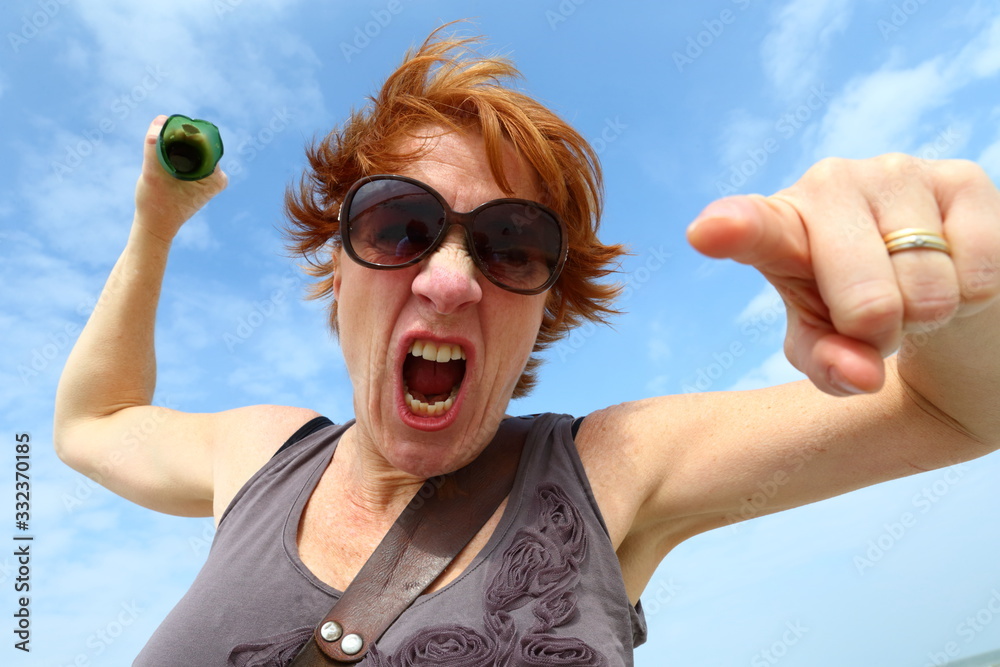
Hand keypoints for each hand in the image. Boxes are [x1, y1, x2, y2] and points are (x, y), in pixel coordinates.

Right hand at [133, 115, 227, 243]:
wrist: (154, 226)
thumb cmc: (155, 204)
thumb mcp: (152, 174)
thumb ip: (155, 146)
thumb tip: (161, 119)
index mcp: (216, 177)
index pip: (204, 142)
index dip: (185, 130)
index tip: (167, 127)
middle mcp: (217, 177)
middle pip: (199, 144)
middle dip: (179, 136)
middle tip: (160, 135)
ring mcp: (209, 178)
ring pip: (193, 149)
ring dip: (176, 143)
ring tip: (159, 145)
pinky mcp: (199, 179)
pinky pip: (189, 157)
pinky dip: (176, 152)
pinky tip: (163, 153)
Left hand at [686, 154, 999, 395]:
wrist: (938, 293)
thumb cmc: (859, 317)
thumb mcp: (829, 349)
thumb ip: (828, 363)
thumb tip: (861, 373)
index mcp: (780, 226)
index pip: (755, 229)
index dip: (736, 229)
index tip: (707, 231)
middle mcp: (829, 185)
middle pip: (864, 298)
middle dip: (882, 335)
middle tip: (880, 322)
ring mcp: (895, 173)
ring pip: (925, 290)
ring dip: (929, 314)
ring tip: (916, 292)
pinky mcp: (961, 178)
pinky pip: (978, 271)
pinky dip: (973, 293)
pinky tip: (956, 271)